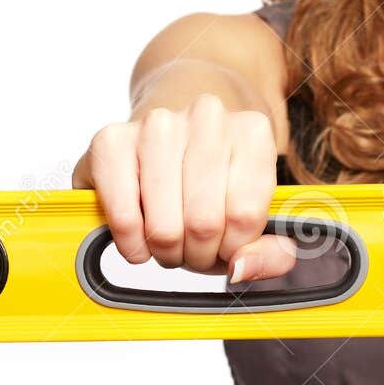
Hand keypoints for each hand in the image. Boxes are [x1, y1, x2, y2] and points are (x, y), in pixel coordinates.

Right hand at [72, 94, 297, 281]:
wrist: (172, 146)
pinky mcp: (112, 139)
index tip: (226, 246)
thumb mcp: (259, 222)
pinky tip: (140, 238)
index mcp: (252, 131)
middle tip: (194, 248)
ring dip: (166, 250)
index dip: (233, 247)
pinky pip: (124, 217)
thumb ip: (271, 253)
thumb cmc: (216, 189)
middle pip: (204, 222)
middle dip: (197, 253)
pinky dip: (132, 243)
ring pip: (164, 225)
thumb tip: (239, 267)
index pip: (245, 215)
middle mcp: (207, 117)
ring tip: (170, 240)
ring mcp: (157, 124)